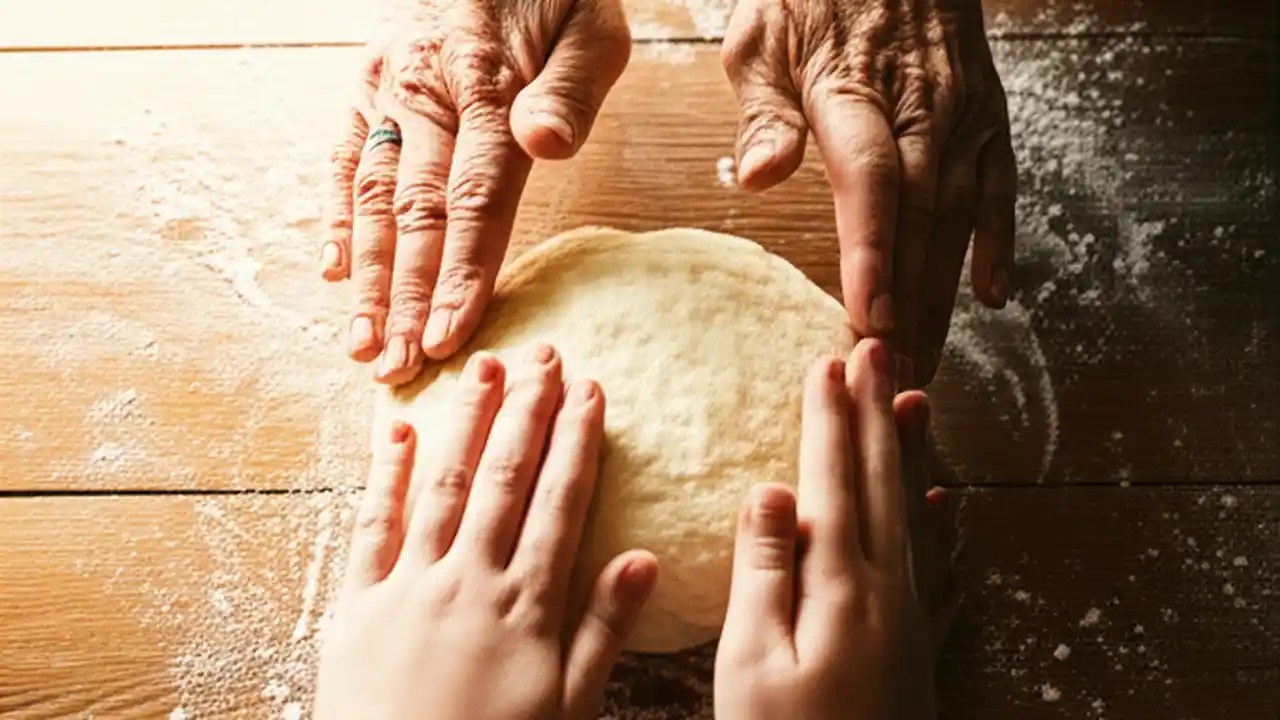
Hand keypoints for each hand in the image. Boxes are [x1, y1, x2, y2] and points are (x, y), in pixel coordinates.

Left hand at [316, 345, 657, 719]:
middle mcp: (469, 580)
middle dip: (528, 411)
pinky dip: (385, 475)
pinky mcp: (358, 605)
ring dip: (467, 422)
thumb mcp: (569, 706)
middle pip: (505, 478)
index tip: (591, 390)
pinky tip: (399, 430)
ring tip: (486, 368)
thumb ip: (603, 629)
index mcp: (525, 604)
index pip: (560, 502)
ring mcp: (409, 587)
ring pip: (443, 485)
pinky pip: (373, 527)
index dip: (577, 441)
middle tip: (545, 354)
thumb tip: (644, 558)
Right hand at [320, 0, 631, 384]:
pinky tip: (330, 274)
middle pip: (412, 212)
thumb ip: (569, 91)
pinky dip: (334, 219)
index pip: (471, 197)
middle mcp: (422, 91)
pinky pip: (342, 160)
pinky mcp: (363, 87)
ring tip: (360, 344)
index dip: (460, 272)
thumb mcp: (590, 30)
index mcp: (484, 83)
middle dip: (402, 297)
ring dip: (364, 276)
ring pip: (369, 196)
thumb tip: (544, 145)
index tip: (448, 336)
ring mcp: (384, 89)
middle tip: (395, 368)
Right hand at [714, 339, 953, 719]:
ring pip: (915, 511)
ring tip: (914, 399)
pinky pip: (939, 568)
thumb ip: (765, 570)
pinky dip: (943, 528)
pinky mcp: (920, 647)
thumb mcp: (751, 662)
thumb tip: (773, 487)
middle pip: (883, 480)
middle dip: (875, 411)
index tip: (828, 362)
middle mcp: (888, 589)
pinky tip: (947, 506)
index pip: (835, 479)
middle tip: (875, 349)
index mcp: (841, 586)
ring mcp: (912, 618)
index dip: (830, 418)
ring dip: (910, 451)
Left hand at [722, 0, 1016, 385]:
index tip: (870, 322)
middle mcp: (922, 104)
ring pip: (960, 213)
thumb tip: (757, 178)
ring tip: (928, 357)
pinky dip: (999, 240)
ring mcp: (962, 111)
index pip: (870, 183)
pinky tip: (993, 293)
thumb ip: (764, 109)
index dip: (873, 256)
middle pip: (920, 215)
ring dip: (944, 290)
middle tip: (895, 371)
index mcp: (855, 88)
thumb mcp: (763, 34)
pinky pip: (1000, 184)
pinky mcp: (986, 112)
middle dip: (910, 300)